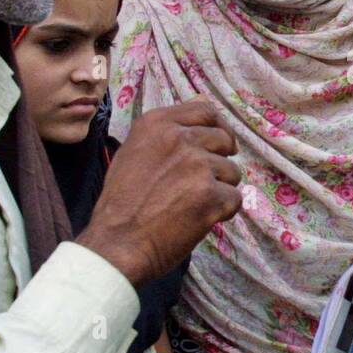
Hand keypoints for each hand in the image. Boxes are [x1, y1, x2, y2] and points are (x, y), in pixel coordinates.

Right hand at [78, 100, 241, 286]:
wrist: (117, 243)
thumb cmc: (122, 202)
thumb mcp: (133, 152)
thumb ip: (166, 131)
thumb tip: (203, 108)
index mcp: (157, 124)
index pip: (205, 111)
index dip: (217, 127)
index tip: (219, 144)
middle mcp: (179, 139)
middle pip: (224, 139)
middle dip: (221, 160)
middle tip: (205, 181)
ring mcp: (197, 166)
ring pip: (232, 171)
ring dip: (220, 188)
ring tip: (193, 204)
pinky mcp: (211, 195)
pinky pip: (234, 198)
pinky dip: (222, 211)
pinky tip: (200, 218)